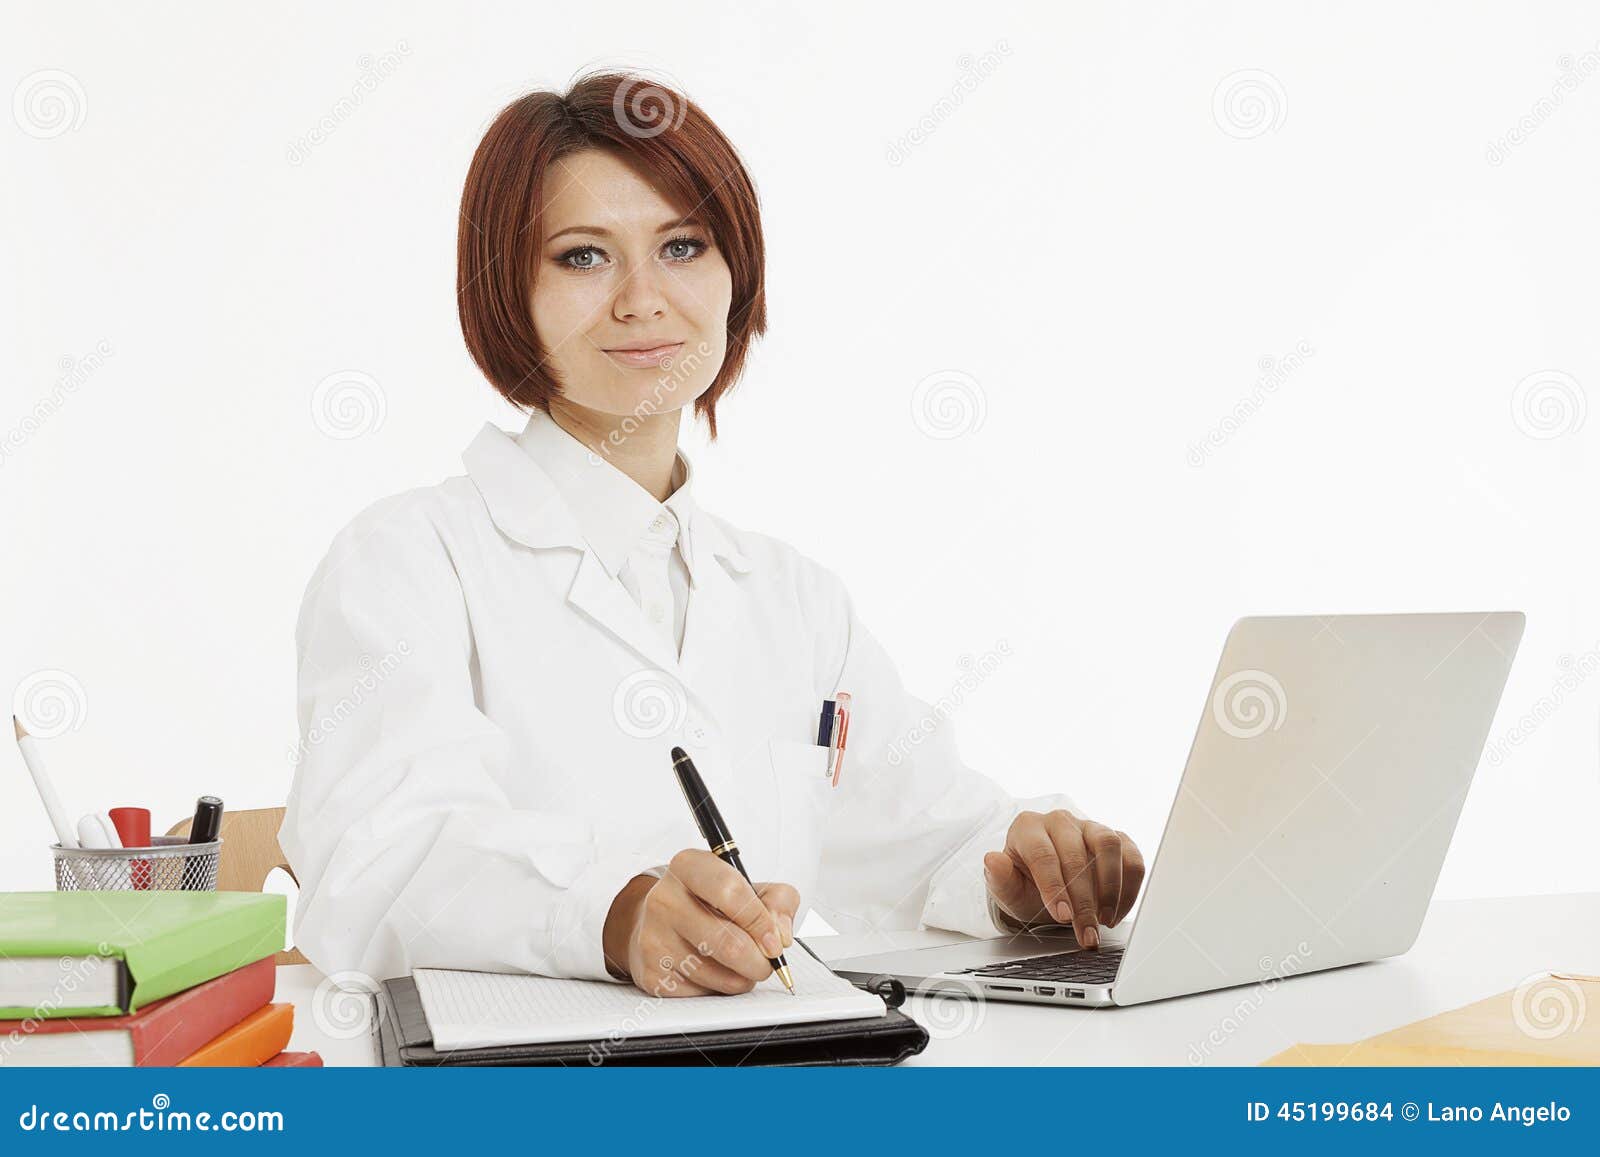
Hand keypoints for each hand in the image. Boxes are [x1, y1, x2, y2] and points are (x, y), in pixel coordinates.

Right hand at [602, 849, 799, 995]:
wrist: (661, 924)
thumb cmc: (710, 904)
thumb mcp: (749, 887)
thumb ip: (778, 902)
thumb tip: (780, 936)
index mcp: (688, 866)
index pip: (730, 892)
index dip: (760, 921)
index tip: (776, 942)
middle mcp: (664, 899)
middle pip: (729, 943)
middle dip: (760, 962)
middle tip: (767, 963)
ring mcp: (653, 938)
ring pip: (719, 975)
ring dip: (743, 978)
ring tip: (740, 965)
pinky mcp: (652, 974)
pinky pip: (703, 994)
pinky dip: (720, 989)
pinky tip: (714, 971)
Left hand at [983, 810, 1144, 947]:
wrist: (1045, 888)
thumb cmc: (1024, 886)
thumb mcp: (1007, 889)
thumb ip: (999, 877)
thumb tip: (992, 859)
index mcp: (1028, 827)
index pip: (1043, 853)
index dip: (1054, 886)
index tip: (1063, 916)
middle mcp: (1059, 821)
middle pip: (1077, 854)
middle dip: (1083, 899)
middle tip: (1086, 931)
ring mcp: (1089, 826)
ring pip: (1108, 845)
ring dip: (1110, 888)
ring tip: (1104, 920)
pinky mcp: (1116, 839)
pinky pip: (1131, 856)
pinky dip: (1129, 886)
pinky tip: (1116, 912)